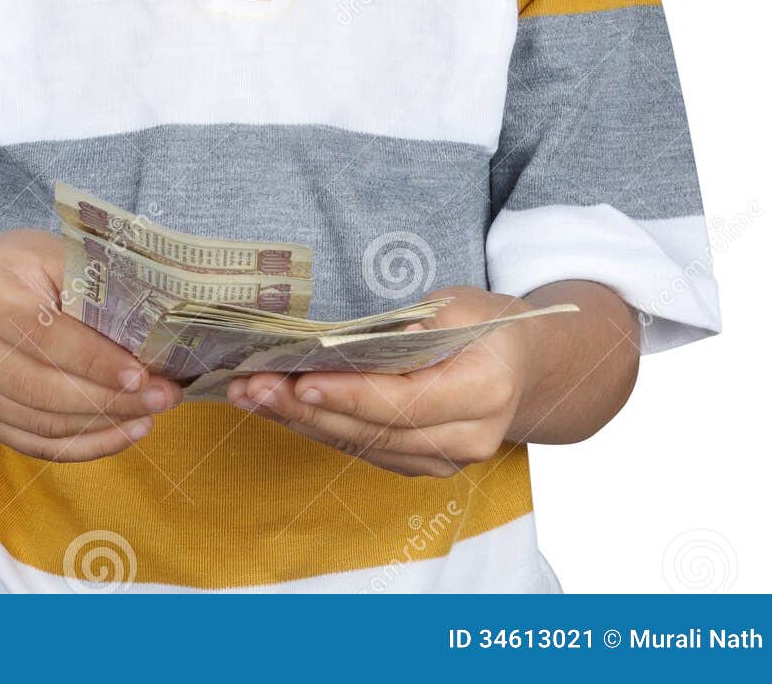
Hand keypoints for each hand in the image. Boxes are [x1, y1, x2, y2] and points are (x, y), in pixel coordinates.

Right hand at [0, 229, 182, 461]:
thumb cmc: (23, 267)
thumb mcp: (54, 255)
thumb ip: (93, 289)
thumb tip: (152, 331)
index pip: (42, 334)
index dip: (94, 359)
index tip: (141, 374)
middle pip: (40, 387)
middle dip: (108, 399)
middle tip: (162, 398)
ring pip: (40, 422)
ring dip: (102, 426)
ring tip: (151, 414)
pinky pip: (34, 443)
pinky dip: (83, 445)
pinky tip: (122, 433)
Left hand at [225, 285, 536, 477]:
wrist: (521, 366)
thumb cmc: (484, 324)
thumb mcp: (458, 305)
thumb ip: (413, 326)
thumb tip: (356, 343)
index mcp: (485, 391)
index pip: (407, 400)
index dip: (352, 394)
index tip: (302, 380)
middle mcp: (468, 438)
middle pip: (376, 430)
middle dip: (309, 409)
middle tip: (253, 385)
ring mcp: (444, 461)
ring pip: (362, 445)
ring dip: (301, 421)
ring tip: (251, 393)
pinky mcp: (420, 465)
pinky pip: (364, 449)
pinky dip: (319, 427)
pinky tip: (278, 407)